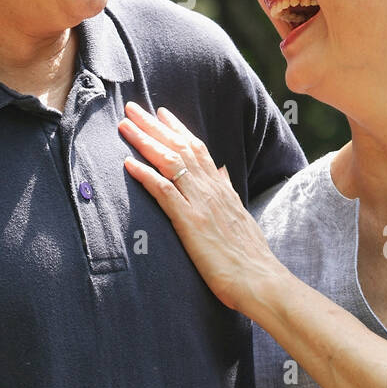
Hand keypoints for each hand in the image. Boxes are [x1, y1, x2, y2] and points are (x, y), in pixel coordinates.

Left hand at [118, 101, 281, 313]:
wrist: (261, 281)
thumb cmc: (251, 256)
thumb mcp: (241, 215)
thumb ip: (228, 191)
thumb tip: (222, 170)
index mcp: (222, 187)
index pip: (198, 147)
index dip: (177, 128)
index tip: (161, 112)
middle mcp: (211, 188)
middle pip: (179, 146)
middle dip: (154, 125)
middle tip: (132, 107)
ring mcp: (201, 203)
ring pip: (169, 161)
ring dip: (145, 140)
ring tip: (125, 125)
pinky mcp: (190, 222)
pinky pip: (164, 192)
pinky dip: (145, 174)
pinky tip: (128, 163)